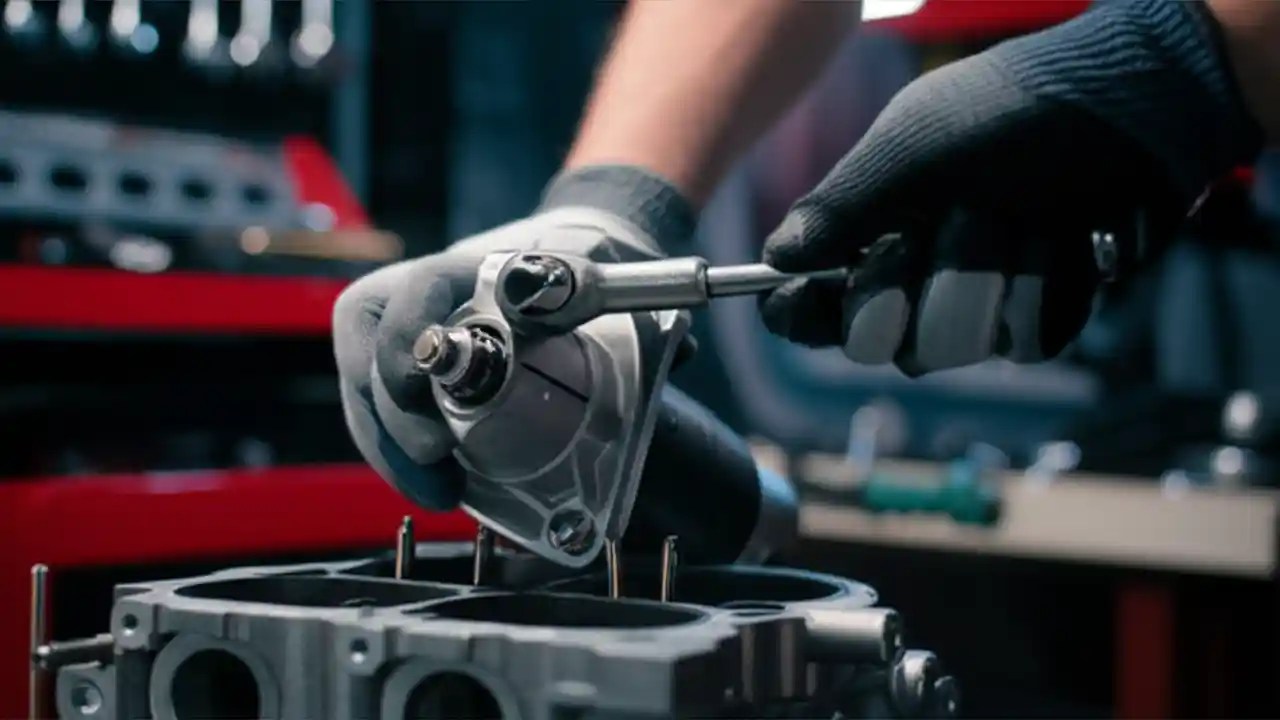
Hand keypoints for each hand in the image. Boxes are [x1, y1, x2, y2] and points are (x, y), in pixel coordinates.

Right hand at [332, 167, 694, 508]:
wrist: (570, 247)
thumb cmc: (586, 263)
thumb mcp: (608, 276)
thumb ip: (634, 307)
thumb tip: (681, 355)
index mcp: (468, 268)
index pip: (414, 292)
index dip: (407, 337)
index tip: (426, 378)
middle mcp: (423, 295)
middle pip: (368, 348)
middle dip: (389, 415)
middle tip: (434, 460)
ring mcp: (408, 331)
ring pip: (364, 385)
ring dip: (388, 446)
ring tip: (436, 491)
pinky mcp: (409, 369)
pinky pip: (379, 407)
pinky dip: (396, 449)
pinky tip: (433, 483)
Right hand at [760, 0, 1263, 375]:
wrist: (1127, 106)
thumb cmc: (1009, 113)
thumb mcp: (910, 149)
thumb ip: (840, 208)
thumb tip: (778, 257)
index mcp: (876, 233)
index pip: (818, 304)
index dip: (805, 313)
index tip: (798, 304)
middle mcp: (921, 275)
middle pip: (881, 342)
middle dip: (915, 284)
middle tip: (945, 224)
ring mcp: (984, 300)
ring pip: (955, 347)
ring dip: (990, 273)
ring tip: (1021, 214)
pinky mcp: (1044, 315)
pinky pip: (1027, 339)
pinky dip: (1046, 283)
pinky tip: (1066, 237)